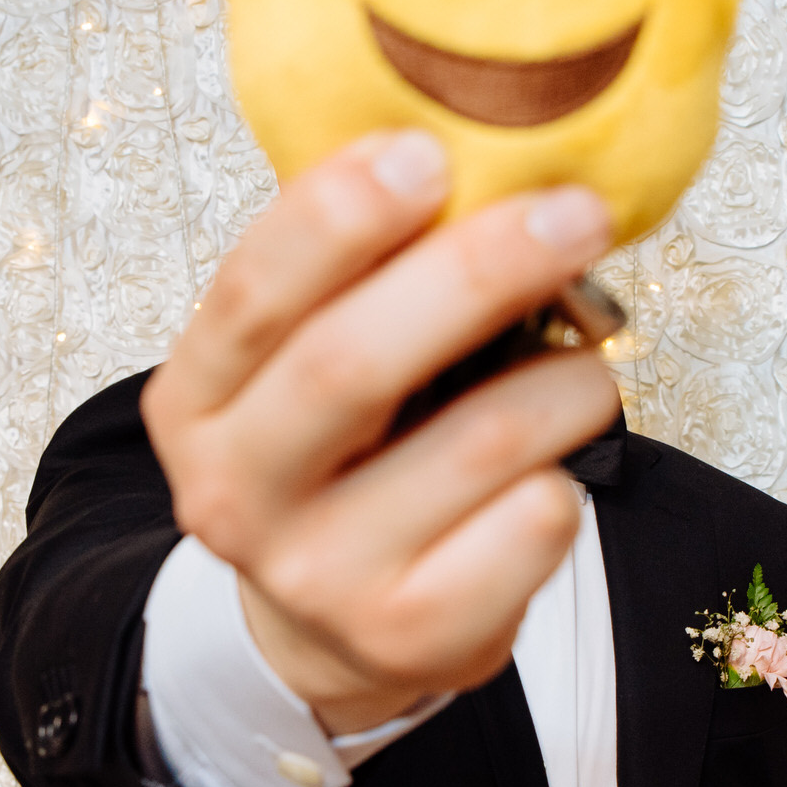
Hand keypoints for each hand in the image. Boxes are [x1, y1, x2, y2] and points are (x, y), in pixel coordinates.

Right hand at [141, 130, 621, 734]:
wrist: (338, 634)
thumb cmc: (346, 461)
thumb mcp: (307, 369)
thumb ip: (360, 281)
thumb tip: (484, 162)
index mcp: (196, 402)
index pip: (251, 294)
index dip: (336, 215)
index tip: (427, 152)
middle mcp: (235, 494)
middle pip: (350, 364)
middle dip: (475, 272)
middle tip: (573, 215)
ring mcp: (320, 576)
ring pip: (477, 445)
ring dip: (564, 380)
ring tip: (590, 358)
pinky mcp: (412, 634)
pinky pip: (533, 523)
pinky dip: (569, 474)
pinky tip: (554, 469)